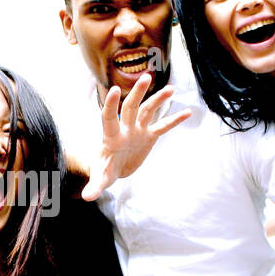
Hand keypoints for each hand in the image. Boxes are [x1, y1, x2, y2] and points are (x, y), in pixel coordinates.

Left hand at [81, 74, 189, 200]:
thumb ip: (94, 186)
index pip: (109, 117)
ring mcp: (138, 131)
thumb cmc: (103, 170)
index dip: (111, 105)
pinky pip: (163, 126)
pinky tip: (187, 112)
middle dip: (137, 93)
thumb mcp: (100, 178)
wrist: (112, 167)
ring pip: (148, 111)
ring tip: (171, 89)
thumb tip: (87, 197)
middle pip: (131, 107)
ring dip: (158, 100)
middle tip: (146, 77)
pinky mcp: (149, 137)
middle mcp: (125, 129)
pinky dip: (174, 120)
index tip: (114, 90)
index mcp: (111, 136)